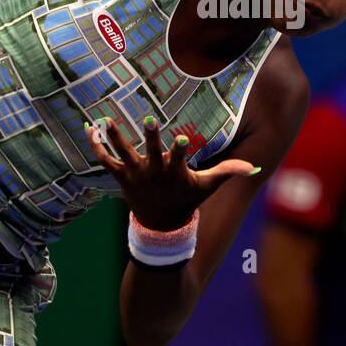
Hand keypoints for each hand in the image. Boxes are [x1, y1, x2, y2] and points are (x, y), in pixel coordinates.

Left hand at [86, 117, 259, 230]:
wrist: (161, 226)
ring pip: (124, 153)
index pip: (180, 158)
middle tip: (149, 119)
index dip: (180, 149)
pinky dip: (97, 146)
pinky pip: (105, 160)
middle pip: (152, 152)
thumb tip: (255, 167)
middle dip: (150, 137)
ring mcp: (135, 174)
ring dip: (115, 136)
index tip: (182, 138)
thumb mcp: (208, 187)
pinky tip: (90, 129)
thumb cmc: (186, 200)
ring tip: (105, 119)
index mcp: (175, 172)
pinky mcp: (121, 177)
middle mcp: (154, 172)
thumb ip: (228, 171)